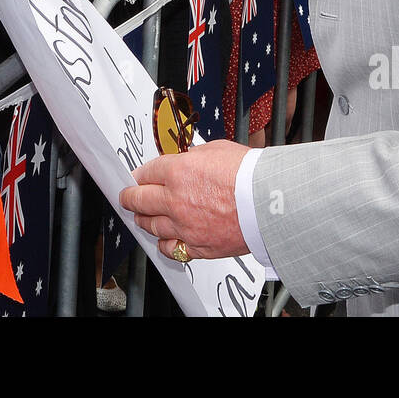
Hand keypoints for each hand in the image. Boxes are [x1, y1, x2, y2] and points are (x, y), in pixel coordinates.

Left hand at [120, 140, 250, 260]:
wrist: (270, 203)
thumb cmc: (250, 174)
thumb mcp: (216, 150)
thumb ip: (192, 157)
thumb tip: (183, 160)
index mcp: (177, 171)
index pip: (144, 173)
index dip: (139, 174)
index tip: (138, 177)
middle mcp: (175, 200)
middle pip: (138, 200)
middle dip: (130, 197)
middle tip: (128, 196)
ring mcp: (184, 226)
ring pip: (150, 225)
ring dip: (144, 219)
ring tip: (143, 216)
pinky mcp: (197, 246)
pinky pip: (170, 248)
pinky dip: (164, 242)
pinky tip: (164, 237)